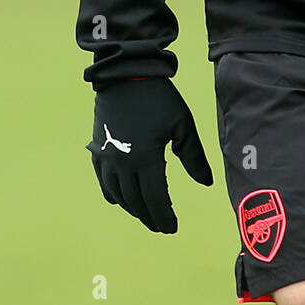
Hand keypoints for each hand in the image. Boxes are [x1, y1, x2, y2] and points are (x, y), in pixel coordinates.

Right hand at [86, 78, 212, 231]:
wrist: (126, 75)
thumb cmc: (160, 99)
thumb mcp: (183, 126)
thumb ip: (194, 157)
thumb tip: (206, 183)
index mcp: (145, 159)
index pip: (155, 199)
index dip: (164, 217)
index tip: (171, 229)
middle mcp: (122, 163)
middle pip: (136, 202)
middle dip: (149, 217)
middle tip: (161, 227)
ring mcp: (106, 157)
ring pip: (118, 195)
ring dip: (133, 208)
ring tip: (146, 215)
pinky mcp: (98, 149)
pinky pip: (103, 181)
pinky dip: (113, 194)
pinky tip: (121, 200)